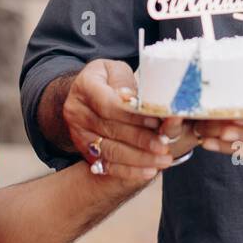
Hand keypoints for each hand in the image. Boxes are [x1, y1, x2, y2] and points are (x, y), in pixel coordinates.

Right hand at [64, 59, 197, 182]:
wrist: (87, 94)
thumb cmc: (109, 79)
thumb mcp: (116, 70)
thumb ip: (125, 83)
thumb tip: (136, 101)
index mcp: (85, 86)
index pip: (108, 104)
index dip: (133, 116)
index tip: (156, 121)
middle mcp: (77, 111)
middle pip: (110, 130)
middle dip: (141, 140)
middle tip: (165, 145)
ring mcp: (78, 133)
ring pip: (109, 151)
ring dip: (138, 158)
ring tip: (163, 160)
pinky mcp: (84, 150)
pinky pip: (106, 164)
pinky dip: (128, 171)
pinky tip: (148, 171)